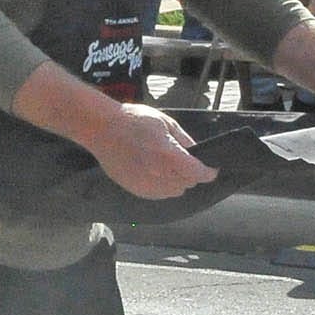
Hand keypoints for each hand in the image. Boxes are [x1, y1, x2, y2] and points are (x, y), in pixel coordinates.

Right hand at [84, 103, 216, 199]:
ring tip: (168, 166)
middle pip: (187, 183)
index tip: (211, 169)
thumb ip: (184, 140)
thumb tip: (196, 152)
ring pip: (173, 192)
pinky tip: (155, 173)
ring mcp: (145, 183)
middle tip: (185, 161)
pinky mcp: (134, 188)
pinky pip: (157, 194)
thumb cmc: (133, 120)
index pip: (198, 173)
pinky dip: (162, 187)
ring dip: (177, 182)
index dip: (208, 172)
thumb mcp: (165, 122)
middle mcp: (158, 173)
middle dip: (191, 174)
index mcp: (169, 155)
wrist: (102, 128)